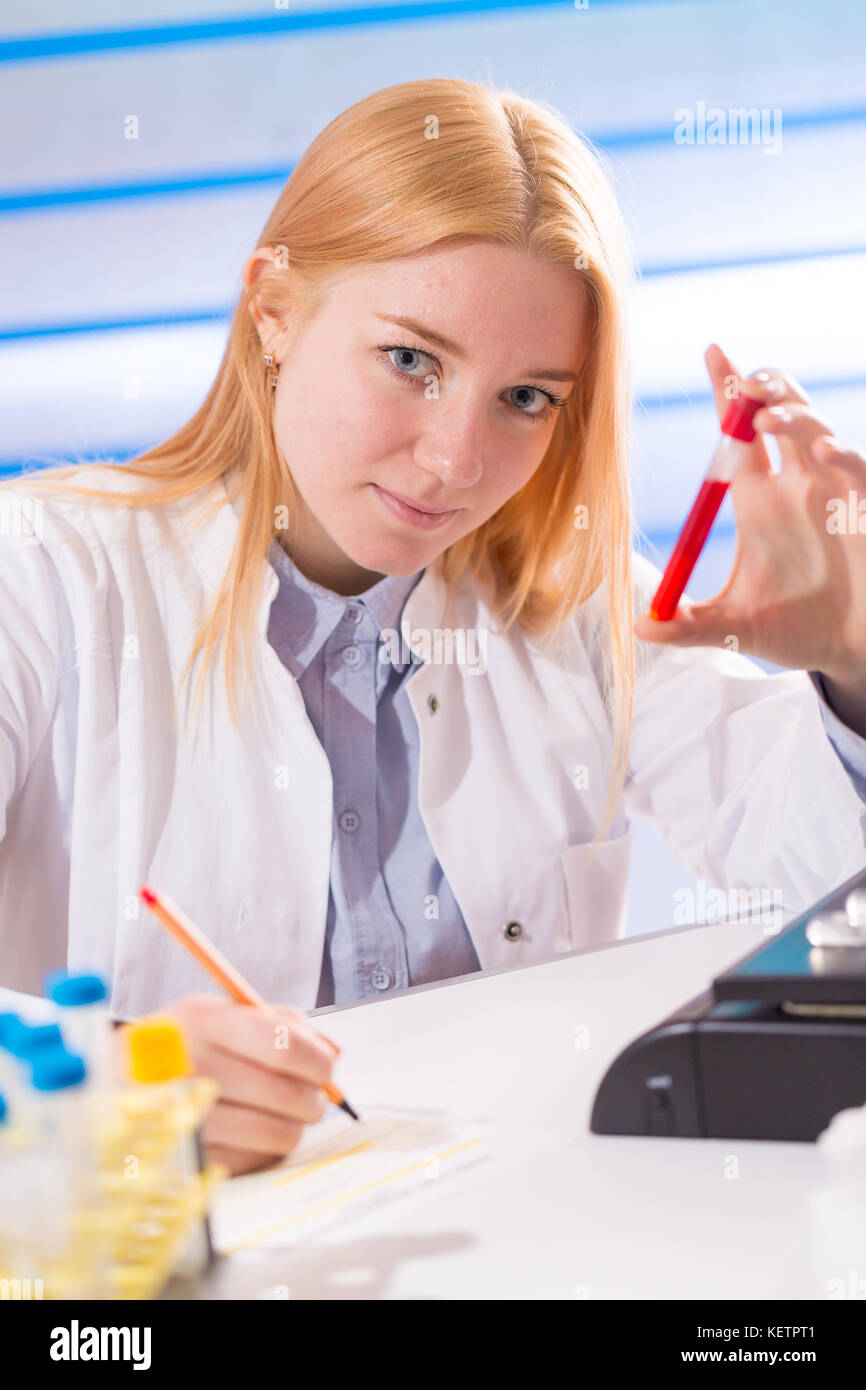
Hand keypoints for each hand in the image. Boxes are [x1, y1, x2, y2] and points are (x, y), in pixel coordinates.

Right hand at [151, 994, 339, 1176]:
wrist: (116, 1084)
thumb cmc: (188, 1046)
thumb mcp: (225, 1015)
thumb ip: (284, 1024)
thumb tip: (331, 1052)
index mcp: (204, 1021)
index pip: (284, 1045)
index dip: (317, 1061)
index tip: (325, 1069)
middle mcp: (189, 1066)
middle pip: (287, 1095)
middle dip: (313, 1099)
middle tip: (310, 1097)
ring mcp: (184, 1117)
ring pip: (279, 1134)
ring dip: (293, 1127)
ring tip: (283, 1115)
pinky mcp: (187, 1156)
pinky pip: (255, 1161)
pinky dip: (264, 1149)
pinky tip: (249, 1133)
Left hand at [635, 344, 865, 696]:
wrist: (848, 650)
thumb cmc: (797, 629)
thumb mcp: (732, 628)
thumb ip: (687, 625)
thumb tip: (639, 627)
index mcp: (760, 498)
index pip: (739, 432)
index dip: (728, 390)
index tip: (712, 351)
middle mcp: (797, 485)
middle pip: (781, 413)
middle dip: (763, 389)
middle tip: (740, 384)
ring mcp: (833, 494)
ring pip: (817, 430)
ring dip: (792, 417)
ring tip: (764, 418)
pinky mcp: (864, 510)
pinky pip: (856, 469)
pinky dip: (841, 455)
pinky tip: (820, 453)